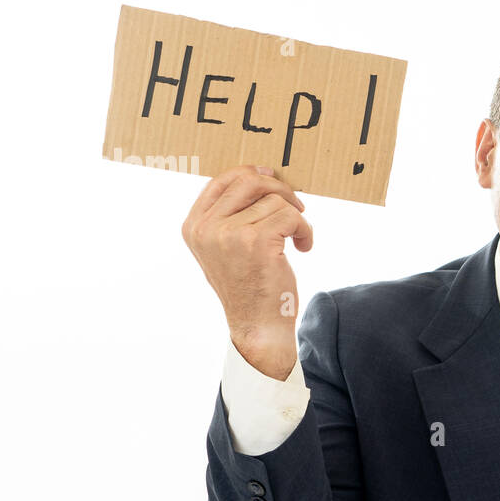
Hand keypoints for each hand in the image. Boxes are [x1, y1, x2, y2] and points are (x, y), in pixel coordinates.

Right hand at [181, 165, 312, 379]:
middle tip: (296, 207)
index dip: (249, 174)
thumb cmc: (247, 288)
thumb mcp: (224, 250)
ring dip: (295, 217)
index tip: (271, 178)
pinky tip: (303, 247)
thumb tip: (258, 177)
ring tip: (297, 240)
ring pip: (275, 201)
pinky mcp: (257, 241)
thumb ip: (229, 217)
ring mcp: (230, 234)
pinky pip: (291, 216)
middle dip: (278, 189)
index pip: (220, 180)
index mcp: (194, 227)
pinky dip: (305, 230)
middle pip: (247, 181)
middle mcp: (206, 228)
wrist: (257, 326)